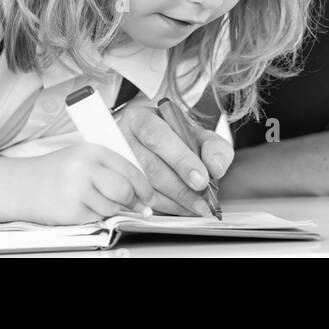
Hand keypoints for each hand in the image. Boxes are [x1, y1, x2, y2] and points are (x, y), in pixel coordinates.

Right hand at [17, 144, 155, 225]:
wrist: (21, 185)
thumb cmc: (56, 172)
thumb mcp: (84, 159)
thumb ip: (111, 169)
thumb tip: (140, 191)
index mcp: (93, 151)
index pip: (130, 169)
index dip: (145, 187)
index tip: (149, 197)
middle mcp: (85, 168)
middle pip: (125, 190)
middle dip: (132, 201)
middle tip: (132, 205)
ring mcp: (77, 190)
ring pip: (112, 207)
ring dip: (111, 209)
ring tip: (93, 200)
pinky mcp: (71, 211)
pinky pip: (96, 218)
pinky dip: (94, 216)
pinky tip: (81, 206)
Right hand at [117, 105, 232, 215]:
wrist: (152, 143)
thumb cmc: (173, 140)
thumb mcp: (197, 135)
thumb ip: (214, 146)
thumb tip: (215, 167)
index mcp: (141, 118)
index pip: (158, 136)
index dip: (181, 160)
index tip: (202, 179)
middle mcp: (122, 138)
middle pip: (149, 167)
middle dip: (180, 189)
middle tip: (202, 201)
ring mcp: (113, 163)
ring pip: (142, 188)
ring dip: (173, 202)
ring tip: (195, 207)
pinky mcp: (112, 184)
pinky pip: (134, 203)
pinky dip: (160, 209)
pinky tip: (178, 208)